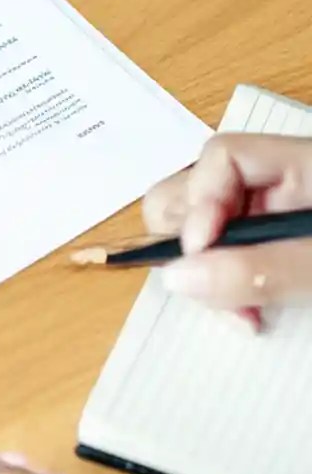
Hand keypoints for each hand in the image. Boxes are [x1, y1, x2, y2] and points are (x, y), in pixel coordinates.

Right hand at [142, 133, 311, 309]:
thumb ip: (260, 269)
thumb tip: (175, 277)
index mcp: (302, 165)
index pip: (222, 157)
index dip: (201, 201)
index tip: (200, 251)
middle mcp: (276, 183)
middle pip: (198, 189)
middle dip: (192, 242)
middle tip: (211, 286)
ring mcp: (270, 218)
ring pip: (201, 226)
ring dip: (203, 271)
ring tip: (239, 313)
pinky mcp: (270, 250)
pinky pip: (221, 256)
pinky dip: (223, 287)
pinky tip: (248, 316)